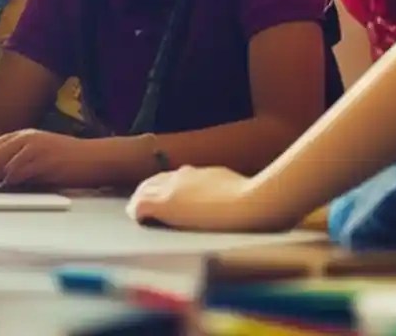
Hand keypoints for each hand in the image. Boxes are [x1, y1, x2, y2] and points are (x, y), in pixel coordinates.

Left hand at [0, 129, 102, 189]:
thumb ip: (20, 163)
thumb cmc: (70, 163)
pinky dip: (7, 178)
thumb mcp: (40, 156)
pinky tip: (0, 186)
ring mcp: (35, 147)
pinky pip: (20, 169)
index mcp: (23, 136)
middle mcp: (26, 138)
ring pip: (1, 160)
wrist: (97, 158)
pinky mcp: (44, 159)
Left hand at [127, 166, 293, 231]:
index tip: (163, 196)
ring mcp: (173, 190)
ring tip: (137, 215)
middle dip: (148, 193)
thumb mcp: (239, 187)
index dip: (164, 187)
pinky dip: (138, 213)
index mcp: (200, 173)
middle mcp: (182, 177)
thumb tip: (241, 197)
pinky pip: (140, 206)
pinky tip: (138, 221)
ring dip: (140, 202)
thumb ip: (227, 189)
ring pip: (143, 191)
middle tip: (143, 207)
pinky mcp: (166, 204)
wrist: (256, 203)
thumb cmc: (257, 199)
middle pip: (153, 182)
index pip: (172, 177)